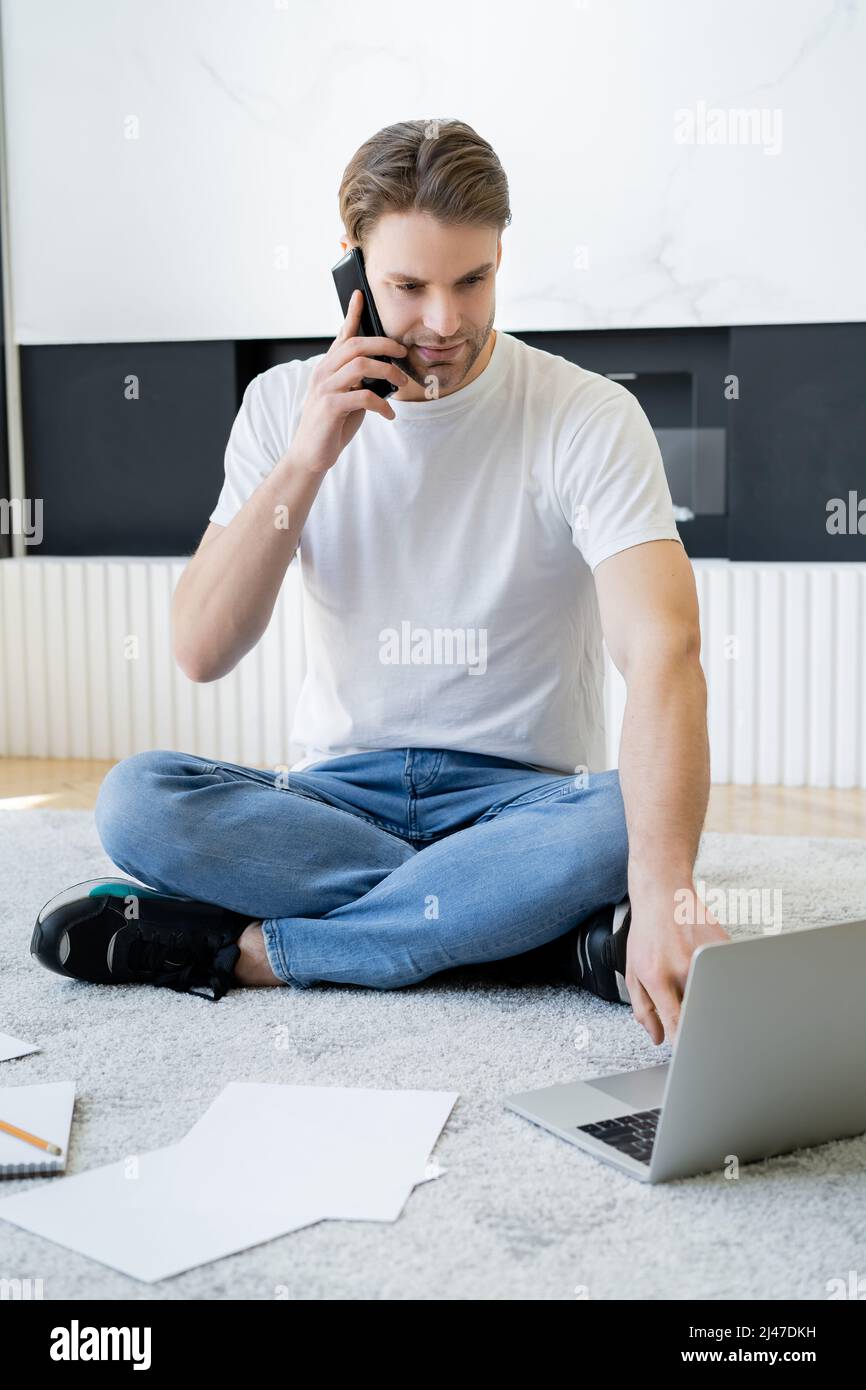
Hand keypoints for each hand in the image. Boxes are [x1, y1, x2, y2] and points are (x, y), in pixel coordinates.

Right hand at [290, 289, 408, 474]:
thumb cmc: (332, 425)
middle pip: (356, 345)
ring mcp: (325, 389)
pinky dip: (382, 404)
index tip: (360, 294)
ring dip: (387, 371)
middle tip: (402, 352)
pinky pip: (363, 396)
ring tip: (401, 383)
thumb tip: (385, 372)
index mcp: (327, 368)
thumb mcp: (347, 397)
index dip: (351, 314)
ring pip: (361, 365)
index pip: (341, 335)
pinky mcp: (330, 407)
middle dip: (384, 345)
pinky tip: (389, 414)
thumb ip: (359, 381)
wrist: (311, 454)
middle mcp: (323, 373)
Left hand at [625, 879, 729, 1044]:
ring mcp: (706, 957)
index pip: (677, 1024)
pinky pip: (728, 976)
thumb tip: (658, 1038)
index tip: (689, 1054)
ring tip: (699, 988)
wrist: (664, 895)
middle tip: (700, 1029)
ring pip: (717, 995)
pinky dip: (723, 981)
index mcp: (658, 977)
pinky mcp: (724, 947)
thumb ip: (642, 1008)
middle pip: (700, 1012)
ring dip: (711, 1000)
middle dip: (700, 1024)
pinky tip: (711, 970)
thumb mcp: (633, 970)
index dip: (684, 1044)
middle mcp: (683, 968)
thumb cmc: (646, 934)